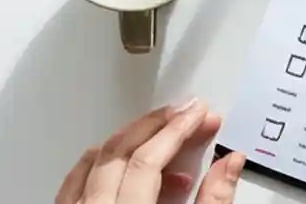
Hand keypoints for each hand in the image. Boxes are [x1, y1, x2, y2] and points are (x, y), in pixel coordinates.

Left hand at [55, 99, 246, 203]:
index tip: (199, 113)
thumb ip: (212, 201)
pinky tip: (121, 160)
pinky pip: (76, 179)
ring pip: (94, 160)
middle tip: (187, 111)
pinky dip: (102, 161)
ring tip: (161, 131)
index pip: (148, 160)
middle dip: (158, 124)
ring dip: (130, 139)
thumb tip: (229, 163)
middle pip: (119, 151)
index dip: (178, 130)